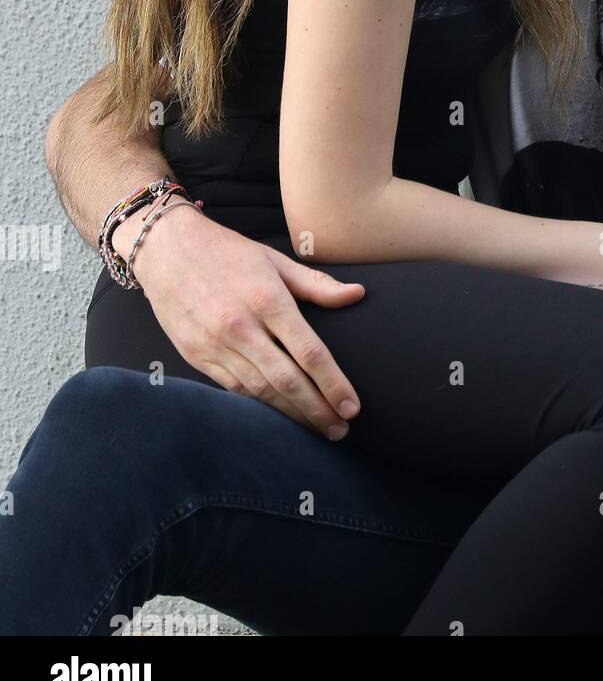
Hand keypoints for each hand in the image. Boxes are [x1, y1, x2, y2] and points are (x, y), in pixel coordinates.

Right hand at [114, 202, 365, 437]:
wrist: (167, 250)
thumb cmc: (227, 252)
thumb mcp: (275, 260)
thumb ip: (318, 284)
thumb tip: (357, 295)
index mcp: (267, 300)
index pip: (309, 352)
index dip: (333, 383)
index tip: (352, 406)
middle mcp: (241, 327)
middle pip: (287, 380)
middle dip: (318, 410)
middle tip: (340, 430)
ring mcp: (215, 345)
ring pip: (260, 391)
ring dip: (291, 415)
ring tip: (317, 429)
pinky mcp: (196, 357)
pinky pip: (233, 389)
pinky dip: (258, 406)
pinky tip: (279, 417)